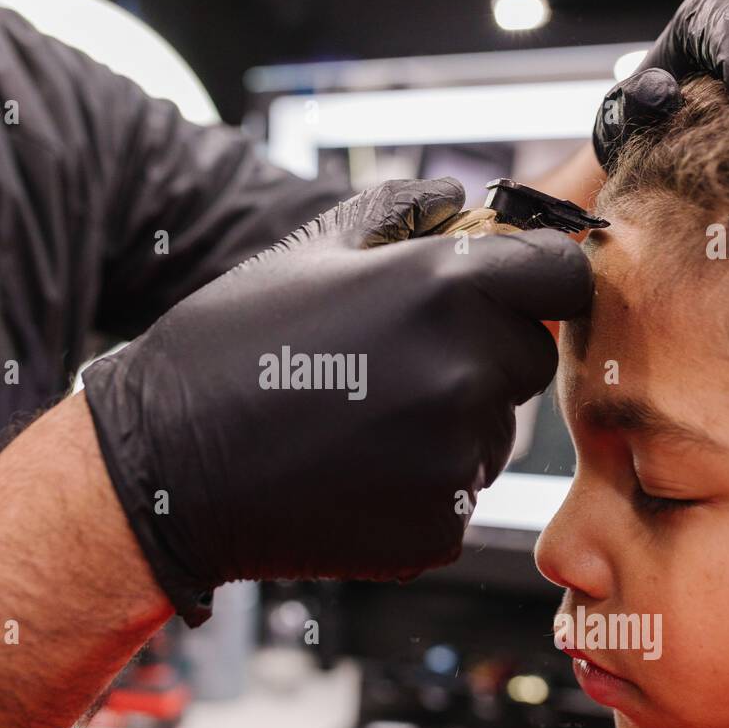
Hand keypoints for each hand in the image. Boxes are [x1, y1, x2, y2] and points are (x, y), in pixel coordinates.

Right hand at [81, 179, 591, 624]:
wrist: (165, 466)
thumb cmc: (229, 347)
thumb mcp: (308, 251)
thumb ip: (399, 211)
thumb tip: (459, 197)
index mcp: (445, 289)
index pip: (563, 277)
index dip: (538, 282)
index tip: (510, 295)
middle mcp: (465, 374)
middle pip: (528, 359)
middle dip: (483, 356)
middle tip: (396, 365)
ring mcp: (454, 460)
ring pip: (492, 435)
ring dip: (449, 427)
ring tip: (359, 423)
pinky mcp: (437, 530)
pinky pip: (458, 497)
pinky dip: (420, 490)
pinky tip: (352, 474)